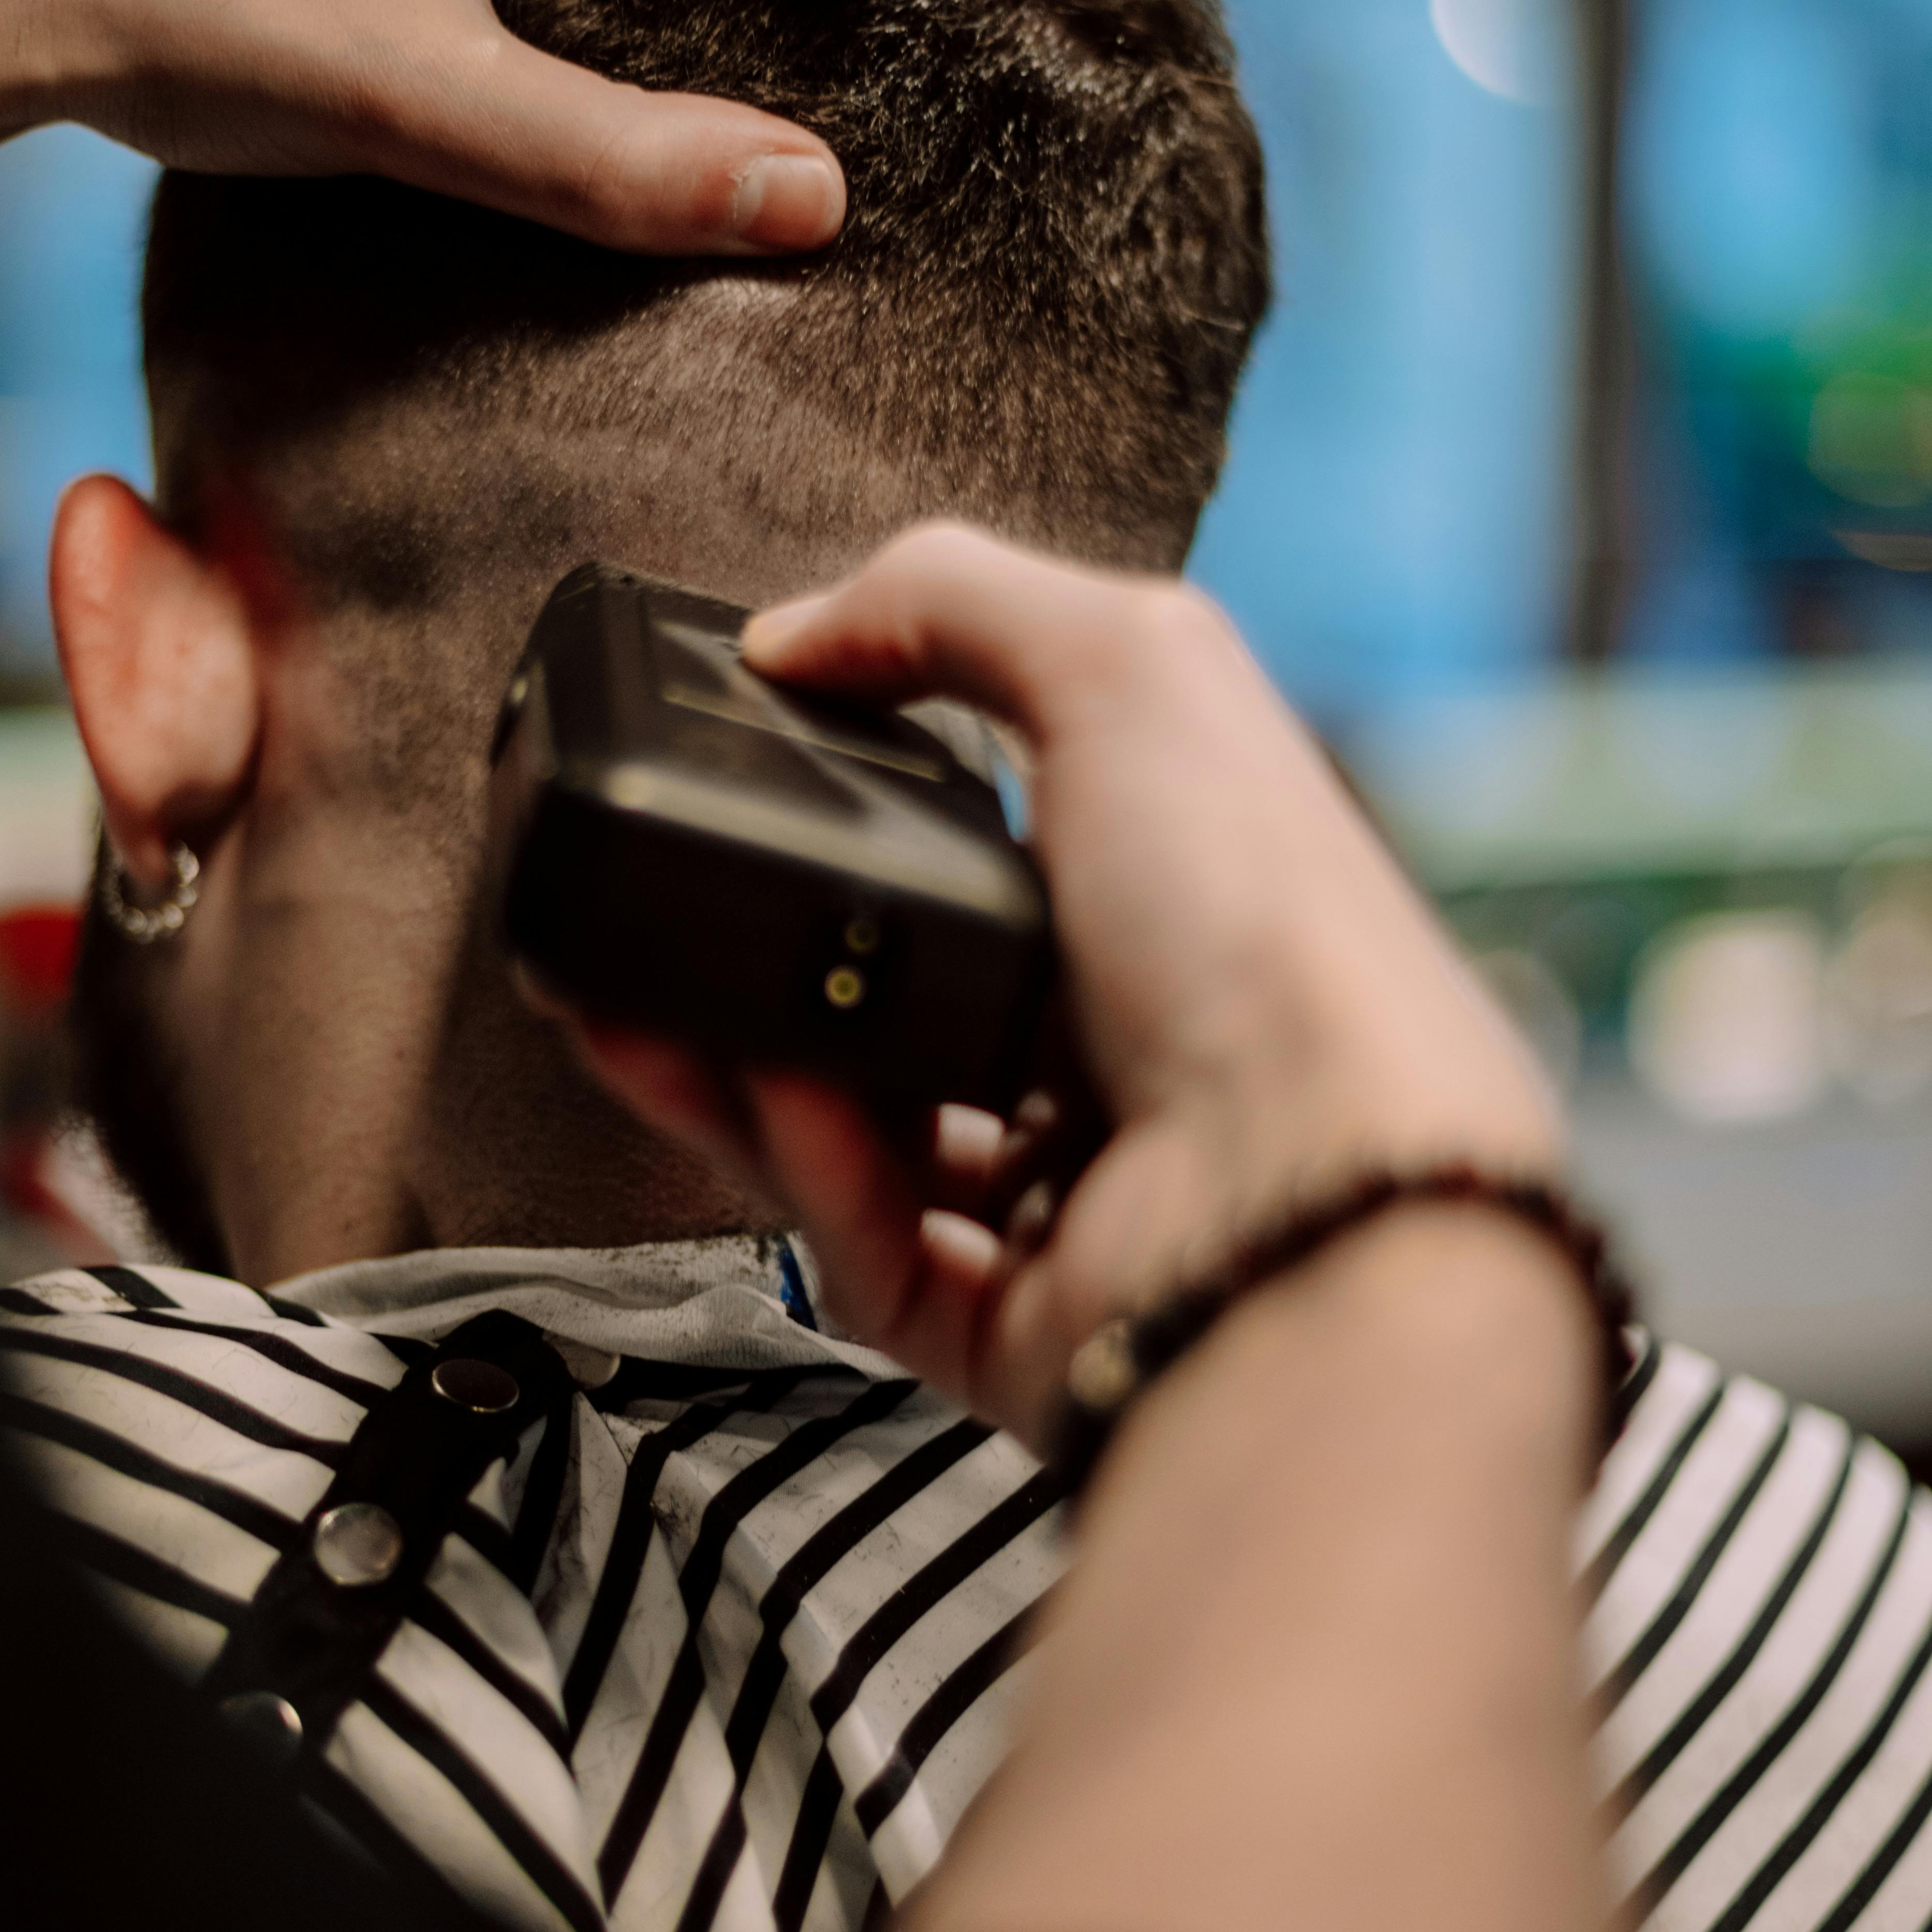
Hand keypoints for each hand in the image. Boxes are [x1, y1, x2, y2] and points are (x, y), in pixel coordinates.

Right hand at [573, 523, 1558, 1446]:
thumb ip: (954, 603)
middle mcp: (1129, 1050)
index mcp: (1168, 899)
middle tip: (619, 934)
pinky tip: (773, 1098)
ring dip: (734, 1074)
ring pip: (854, 1143)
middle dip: (742, 971)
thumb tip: (797, 633)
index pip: (985, 853)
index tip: (723, 790)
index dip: (849, 824)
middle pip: (891, 1005)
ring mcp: (1073, 1202)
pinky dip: (809, 1175)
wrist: (1312, 1186)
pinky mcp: (1020, 1328)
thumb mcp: (1126, 666)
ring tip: (629, 1008)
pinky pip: (869, 1253)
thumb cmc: (1264, 920)